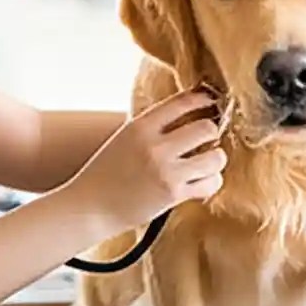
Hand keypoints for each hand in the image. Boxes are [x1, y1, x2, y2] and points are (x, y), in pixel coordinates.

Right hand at [65, 88, 226, 231]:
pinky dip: (212, 182)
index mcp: (140, 126)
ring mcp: (165, 171)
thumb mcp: (124, 139)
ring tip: (206, 163)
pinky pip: (210, 183)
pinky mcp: (173, 195)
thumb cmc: (105, 174)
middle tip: (207, 140)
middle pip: (206, 127)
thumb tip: (186, 116)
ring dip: (216, 159)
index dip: (204, 98)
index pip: (182, 102)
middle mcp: (154, 146)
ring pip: (216, 156)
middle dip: (212, 133)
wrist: (90, 207)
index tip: (212, 101)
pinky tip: (202, 182)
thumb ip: (152, 128)